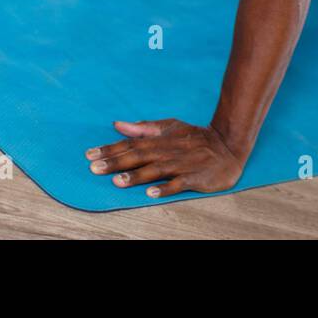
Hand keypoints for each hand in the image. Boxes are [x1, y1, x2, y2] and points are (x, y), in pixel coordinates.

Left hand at [86, 119, 244, 198]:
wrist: (228, 145)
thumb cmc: (196, 137)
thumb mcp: (170, 127)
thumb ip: (143, 128)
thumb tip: (118, 125)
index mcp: (160, 139)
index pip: (131, 143)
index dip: (110, 149)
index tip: (89, 154)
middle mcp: (168, 151)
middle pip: (139, 156)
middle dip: (116, 162)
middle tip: (94, 168)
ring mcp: (182, 164)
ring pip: (156, 170)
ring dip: (136, 176)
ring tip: (117, 182)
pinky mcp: (195, 177)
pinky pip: (179, 183)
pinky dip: (166, 187)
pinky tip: (152, 193)